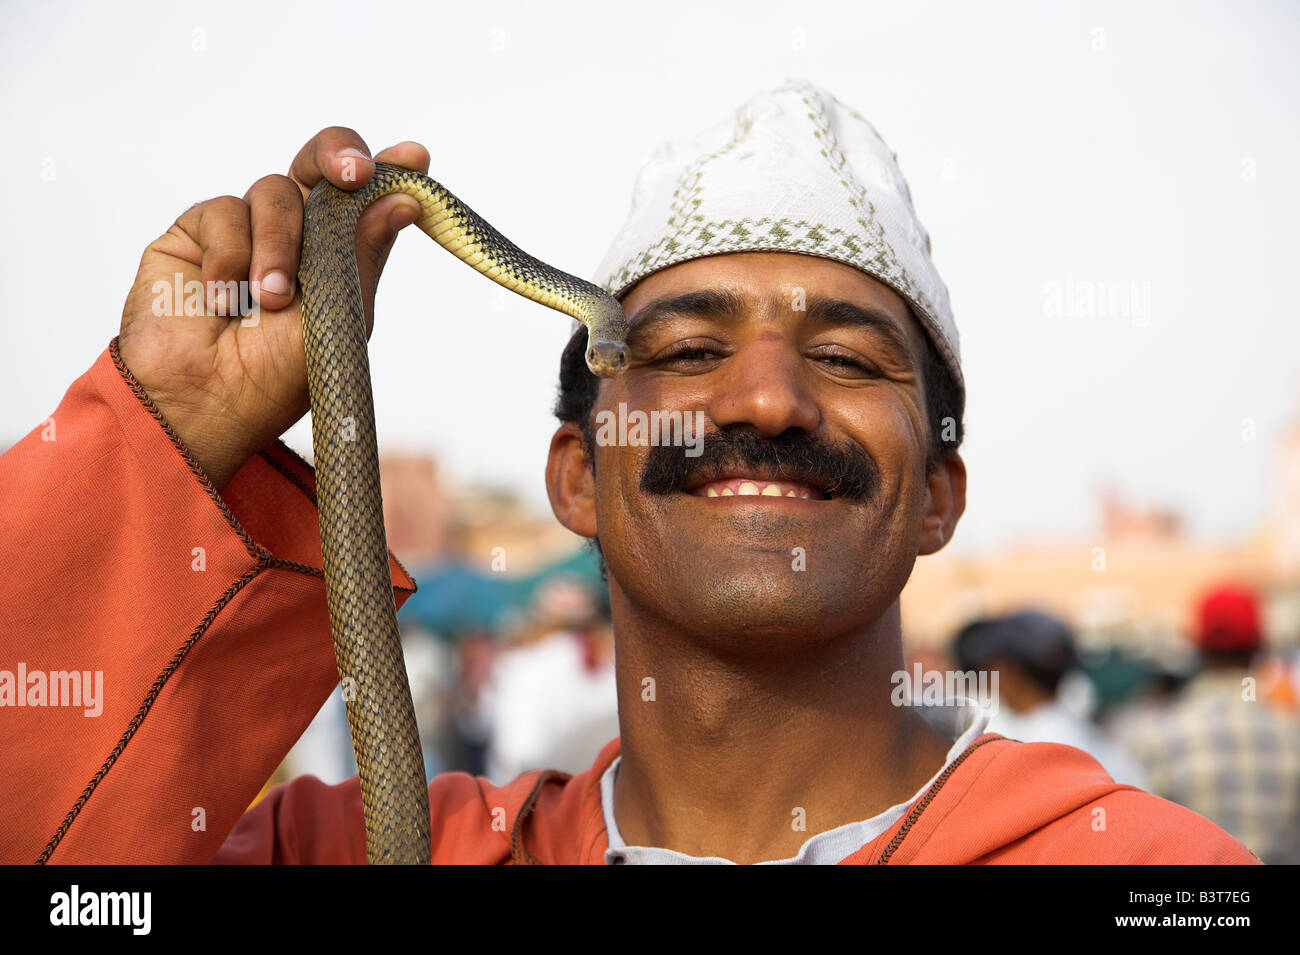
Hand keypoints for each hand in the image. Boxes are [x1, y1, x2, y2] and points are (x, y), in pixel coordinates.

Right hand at [118, 128, 430, 489]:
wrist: (204, 402)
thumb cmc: (275, 377)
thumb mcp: (338, 316)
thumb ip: (363, 254)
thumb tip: (404, 200)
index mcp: (339, 256)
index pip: (366, 199)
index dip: (389, 170)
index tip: (414, 157)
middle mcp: (297, 236)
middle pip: (320, 165)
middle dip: (338, 156)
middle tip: (352, 173)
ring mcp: (247, 230)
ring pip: (275, 191)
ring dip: (278, 244)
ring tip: (268, 299)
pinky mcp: (197, 233)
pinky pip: (223, 211)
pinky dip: (229, 256)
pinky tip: (222, 301)